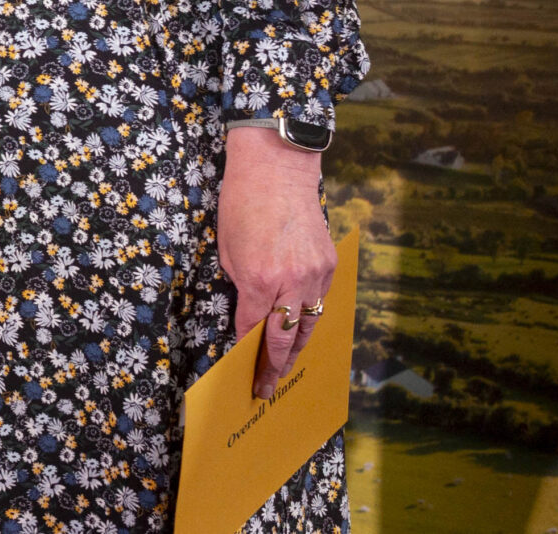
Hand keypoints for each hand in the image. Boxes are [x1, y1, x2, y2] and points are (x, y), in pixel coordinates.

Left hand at [219, 125, 338, 397]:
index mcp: (260, 281)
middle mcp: (292, 284)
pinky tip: (300, 331)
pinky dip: (309, 319)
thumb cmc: (242, 204)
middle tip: (265, 388)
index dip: (247, 354)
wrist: (277, 170)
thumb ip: (241, 286)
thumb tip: (249, 312)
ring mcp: (316, 276)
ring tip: (283, 368)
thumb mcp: (228, 250)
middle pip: (286, 338)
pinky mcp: (329, 266)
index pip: (253, 330)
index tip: (244, 374)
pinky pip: (319, 302)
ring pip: (309, 326)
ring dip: (296, 349)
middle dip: (274, 367)